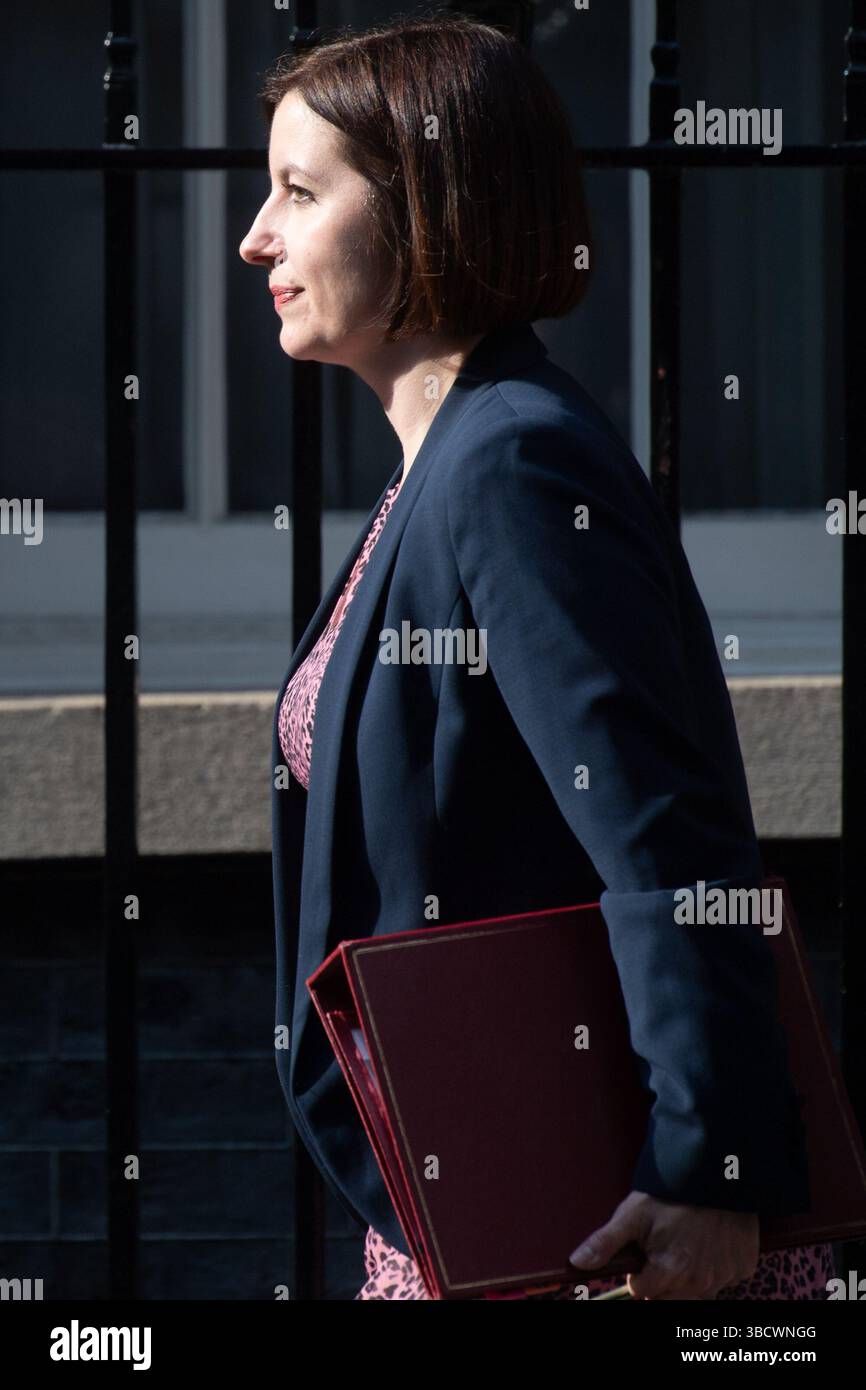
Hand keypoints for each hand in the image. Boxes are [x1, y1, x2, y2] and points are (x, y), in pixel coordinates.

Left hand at [569, 1190, 759, 1299]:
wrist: (718, 1170)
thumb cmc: (671, 1192)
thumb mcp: (633, 1213)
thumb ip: (605, 1242)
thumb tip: (576, 1263)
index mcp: (669, 1272)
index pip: (642, 1292)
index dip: (638, 1272)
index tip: (644, 1251)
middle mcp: (699, 1282)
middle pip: (670, 1297)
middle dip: (663, 1278)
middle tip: (664, 1246)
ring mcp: (724, 1276)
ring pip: (698, 1291)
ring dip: (689, 1275)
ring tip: (687, 1241)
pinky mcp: (742, 1266)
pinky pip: (724, 1277)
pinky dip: (716, 1265)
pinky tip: (710, 1241)